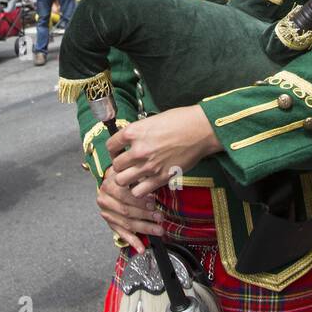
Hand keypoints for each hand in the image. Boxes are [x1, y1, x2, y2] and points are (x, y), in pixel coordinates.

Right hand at [96, 166, 164, 254]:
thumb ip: (139, 180)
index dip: (139, 201)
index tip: (153, 203)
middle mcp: (104, 200)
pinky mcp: (110, 223)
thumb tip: (154, 191)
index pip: (124, 195)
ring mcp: (106, 213)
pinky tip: (141, 248)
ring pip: (126, 224)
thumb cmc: (125, 178)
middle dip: (145, 215)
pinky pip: (122, 234)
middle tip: (160, 217)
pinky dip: (133, 242)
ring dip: (144, 228)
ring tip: (158, 230)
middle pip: (126, 211)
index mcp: (109, 185)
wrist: (112, 182)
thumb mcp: (131, 173)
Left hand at [107, 106, 222, 200]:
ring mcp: (149, 166)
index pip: (110, 145)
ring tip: (133, 176)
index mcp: (134, 132)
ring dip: (126, 179)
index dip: (113, 150)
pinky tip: (145, 184)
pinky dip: (139, 190)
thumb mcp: (152, 120)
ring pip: (122, 181)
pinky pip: (139, 191)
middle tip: (127, 166)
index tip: (118, 152)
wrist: (200, 130)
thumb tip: (129, 141)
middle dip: (120, 166)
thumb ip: (138, 132)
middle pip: (115, 166)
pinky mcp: (161, 177)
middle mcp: (138, 150)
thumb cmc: (180, 121)